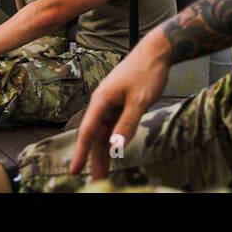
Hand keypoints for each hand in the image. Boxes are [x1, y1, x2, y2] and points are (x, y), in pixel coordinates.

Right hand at [71, 34, 171, 180]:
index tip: (74, 171)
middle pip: (95, 135)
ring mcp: (111, 103)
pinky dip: (113, 140)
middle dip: (93, 158)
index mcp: (102, 100)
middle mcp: (102, 103)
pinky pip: (113, 126)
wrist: (157, 51)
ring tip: (105, 173)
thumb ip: (127, 123)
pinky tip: (115, 152)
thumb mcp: (140, 100)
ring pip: (104, 132)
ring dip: (104, 152)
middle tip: (95, 181)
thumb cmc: (147, 71)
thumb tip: (115, 146)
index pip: (87, 131)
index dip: (81, 153)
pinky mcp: (120, 103)